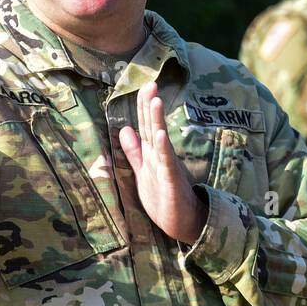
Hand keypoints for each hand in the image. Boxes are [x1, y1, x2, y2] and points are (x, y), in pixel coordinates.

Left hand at [118, 82, 208, 243]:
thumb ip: (134, 151)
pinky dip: (163, 148)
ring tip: (156, 101)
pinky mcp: (170, 181)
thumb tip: (125, 128)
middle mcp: (160, 156)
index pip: (146, 125)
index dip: (143, 106)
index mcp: (152, 153)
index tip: (144, 84)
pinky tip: (161, 135)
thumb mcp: (143, 171)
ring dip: (158, 120)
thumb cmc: (163, 198)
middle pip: (153, 126)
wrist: (182, 222)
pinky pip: (166, 163)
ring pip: (160, 140)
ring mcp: (166, 167)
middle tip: (151, 83)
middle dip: (150, 106)